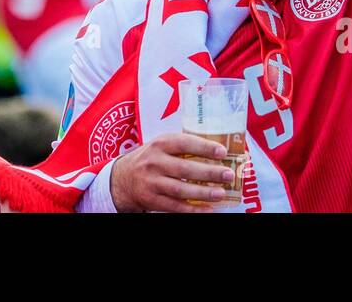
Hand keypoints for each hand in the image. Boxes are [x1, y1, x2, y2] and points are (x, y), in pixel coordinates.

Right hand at [109, 133, 233, 212]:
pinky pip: (174, 206)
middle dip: (209, 172)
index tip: (222, 152)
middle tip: (228, 175)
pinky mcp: (151, 199)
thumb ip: (184, 147)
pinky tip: (208, 209)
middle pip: (184, 169)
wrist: (123, 177)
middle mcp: (154, 162)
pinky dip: (192, 209)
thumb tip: (218, 153)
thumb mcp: (162, 146)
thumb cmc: (151, 158)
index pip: (184, 143)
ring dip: (202, 193)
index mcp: (160, 143)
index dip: (204, 147)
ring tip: (220, 193)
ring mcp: (151, 182)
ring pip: (180, 189)